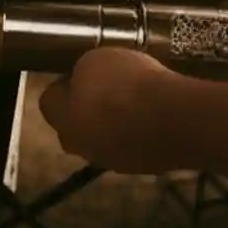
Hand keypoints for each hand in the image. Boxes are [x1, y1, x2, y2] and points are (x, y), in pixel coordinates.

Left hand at [39, 48, 184, 174]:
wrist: (178, 119)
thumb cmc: (128, 86)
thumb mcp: (96, 60)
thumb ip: (83, 71)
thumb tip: (85, 78)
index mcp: (64, 122)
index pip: (49, 101)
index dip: (64, 81)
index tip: (82, 68)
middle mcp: (84, 149)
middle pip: (76, 124)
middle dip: (87, 106)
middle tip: (109, 85)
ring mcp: (115, 161)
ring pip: (106, 137)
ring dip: (117, 121)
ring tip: (139, 98)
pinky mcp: (145, 167)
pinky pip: (135, 144)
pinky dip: (142, 131)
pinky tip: (157, 113)